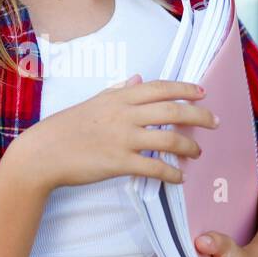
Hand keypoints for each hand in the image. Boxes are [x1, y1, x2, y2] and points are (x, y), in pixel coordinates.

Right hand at [13, 77, 217, 192]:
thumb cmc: (65, 128)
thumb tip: (137, 79)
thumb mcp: (92, 101)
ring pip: (168, 139)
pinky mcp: (119, 162)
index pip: (160, 87)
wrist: (43, 153)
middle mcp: (124, 114)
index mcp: (118, 97)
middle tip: (214, 122)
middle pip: (173, 110)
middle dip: (198, 116)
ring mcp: (122, 138)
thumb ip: (117, 90)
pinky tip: (178, 177)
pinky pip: (154, 167)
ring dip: (189, 146)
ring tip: (197, 153)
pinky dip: (171, 173)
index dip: (185, 89)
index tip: (202, 92)